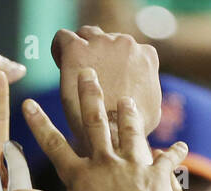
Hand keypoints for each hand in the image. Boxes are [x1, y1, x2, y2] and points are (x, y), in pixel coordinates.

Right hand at [7, 71, 187, 190]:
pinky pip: (167, 160)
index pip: (55, 145)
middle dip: (90, 96)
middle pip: (95, 123)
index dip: (40, 124)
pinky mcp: (157, 174)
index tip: (29, 103)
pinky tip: (181, 145)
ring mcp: (133, 164)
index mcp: (81, 175)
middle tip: (88, 73)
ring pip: (130, 132)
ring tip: (127, 99)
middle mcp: (106, 162)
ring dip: (128, 114)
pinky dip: (174, 153)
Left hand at [53, 28, 160, 150]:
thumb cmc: (132, 131)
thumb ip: (144, 94)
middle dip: (96, 56)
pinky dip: (59, 49)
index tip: (104, 77)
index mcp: (146, 55)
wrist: (114, 136)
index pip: (126, 48)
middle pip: (105, 40)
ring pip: (85, 35)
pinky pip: (63, 38)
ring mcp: (102, 44)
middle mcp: (126, 44)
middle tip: (86, 78)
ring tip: (73, 72)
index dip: (112, 62)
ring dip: (79, 50)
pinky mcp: (77, 50)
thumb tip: (134, 98)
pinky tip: (60, 63)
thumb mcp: (151, 112)